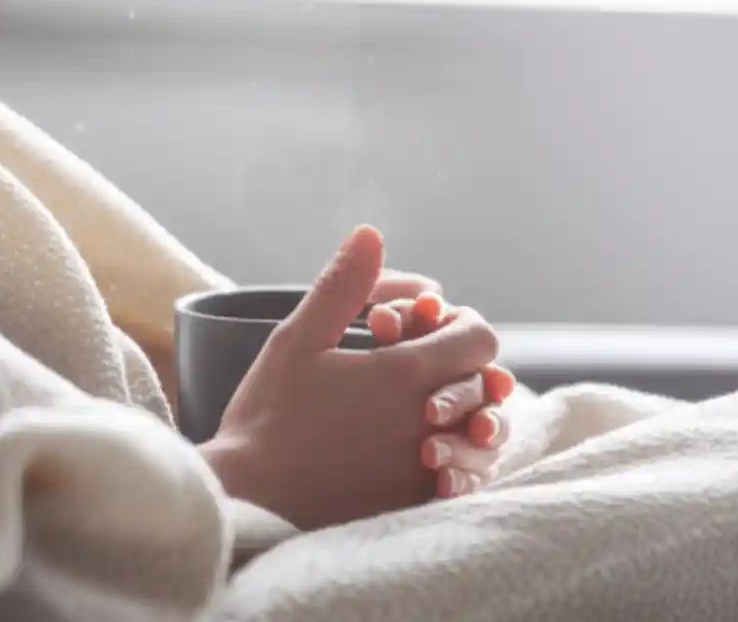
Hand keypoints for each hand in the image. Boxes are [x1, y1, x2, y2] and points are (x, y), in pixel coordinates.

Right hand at [199, 226, 499, 529]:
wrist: (250, 497)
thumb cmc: (269, 415)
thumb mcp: (297, 339)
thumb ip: (343, 286)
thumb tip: (371, 233)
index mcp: (405, 373)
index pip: (480, 339)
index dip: (460, 327)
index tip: (427, 332)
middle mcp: (428, 421)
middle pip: (488, 384)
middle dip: (463, 369)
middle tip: (422, 371)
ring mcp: (427, 467)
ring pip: (482, 434)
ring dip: (463, 416)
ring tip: (424, 413)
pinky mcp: (417, 503)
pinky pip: (465, 477)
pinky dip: (455, 461)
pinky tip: (418, 453)